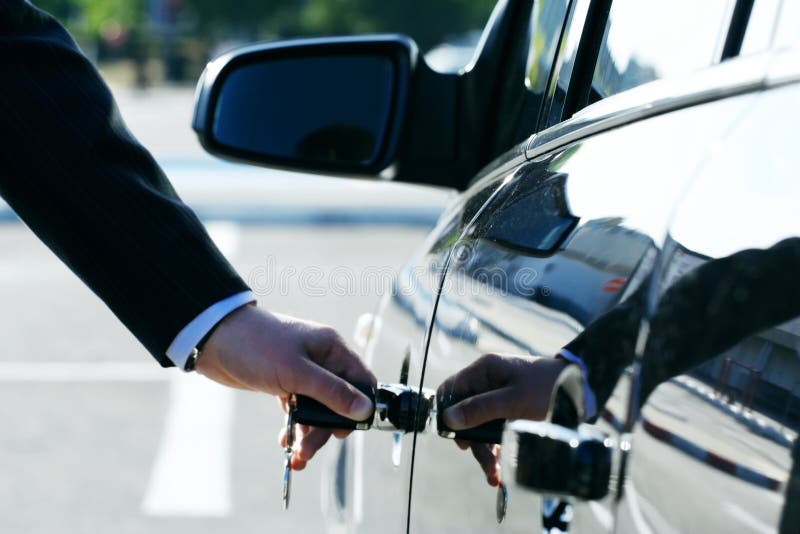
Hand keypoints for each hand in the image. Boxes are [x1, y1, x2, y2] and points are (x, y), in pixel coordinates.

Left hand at [196, 304, 375, 469]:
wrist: (212, 339)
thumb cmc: (256, 346)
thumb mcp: (297, 373)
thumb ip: (332, 392)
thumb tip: (365, 410)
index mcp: (331, 350)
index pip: (361, 381)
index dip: (359, 407)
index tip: (344, 430)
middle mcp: (321, 361)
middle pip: (338, 402)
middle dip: (326, 428)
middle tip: (308, 449)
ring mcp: (303, 373)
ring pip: (318, 409)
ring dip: (309, 433)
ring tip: (295, 455)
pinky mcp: (285, 383)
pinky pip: (300, 409)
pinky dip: (295, 426)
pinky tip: (285, 442)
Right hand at [437, 353, 569, 484]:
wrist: (582, 390)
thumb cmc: (547, 388)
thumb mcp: (513, 400)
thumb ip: (480, 409)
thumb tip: (448, 419)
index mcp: (483, 371)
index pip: (450, 389)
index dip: (447, 413)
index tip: (456, 436)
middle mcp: (487, 383)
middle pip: (464, 414)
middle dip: (473, 441)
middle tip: (485, 463)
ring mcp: (497, 398)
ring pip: (479, 427)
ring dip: (485, 451)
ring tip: (494, 474)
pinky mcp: (507, 413)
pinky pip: (492, 431)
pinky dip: (495, 449)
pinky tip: (499, 467)